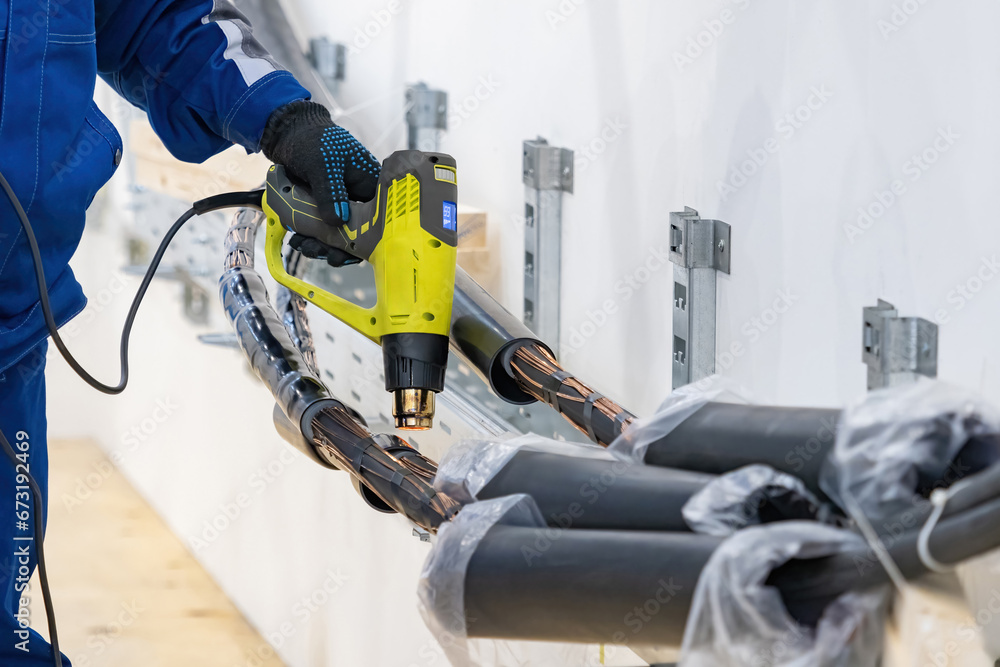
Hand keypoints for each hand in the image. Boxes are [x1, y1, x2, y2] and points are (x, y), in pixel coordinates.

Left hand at [261, 100, 379, 265]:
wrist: (289, 131)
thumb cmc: (312, 139)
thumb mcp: (322, 164)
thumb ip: (330, 192)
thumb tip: (338, 222)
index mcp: (369, 184)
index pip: (375, 219)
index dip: (361, 239)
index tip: (341, 250)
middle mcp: (359, 197)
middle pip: (357, 232)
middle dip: (336, 246)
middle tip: (316, 251)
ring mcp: (342, 203)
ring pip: (337, 233)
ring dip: (320, 244)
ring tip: (300, 244)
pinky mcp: (326, 207)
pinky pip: (323, 228)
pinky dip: (311, 235)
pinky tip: (297, 237)